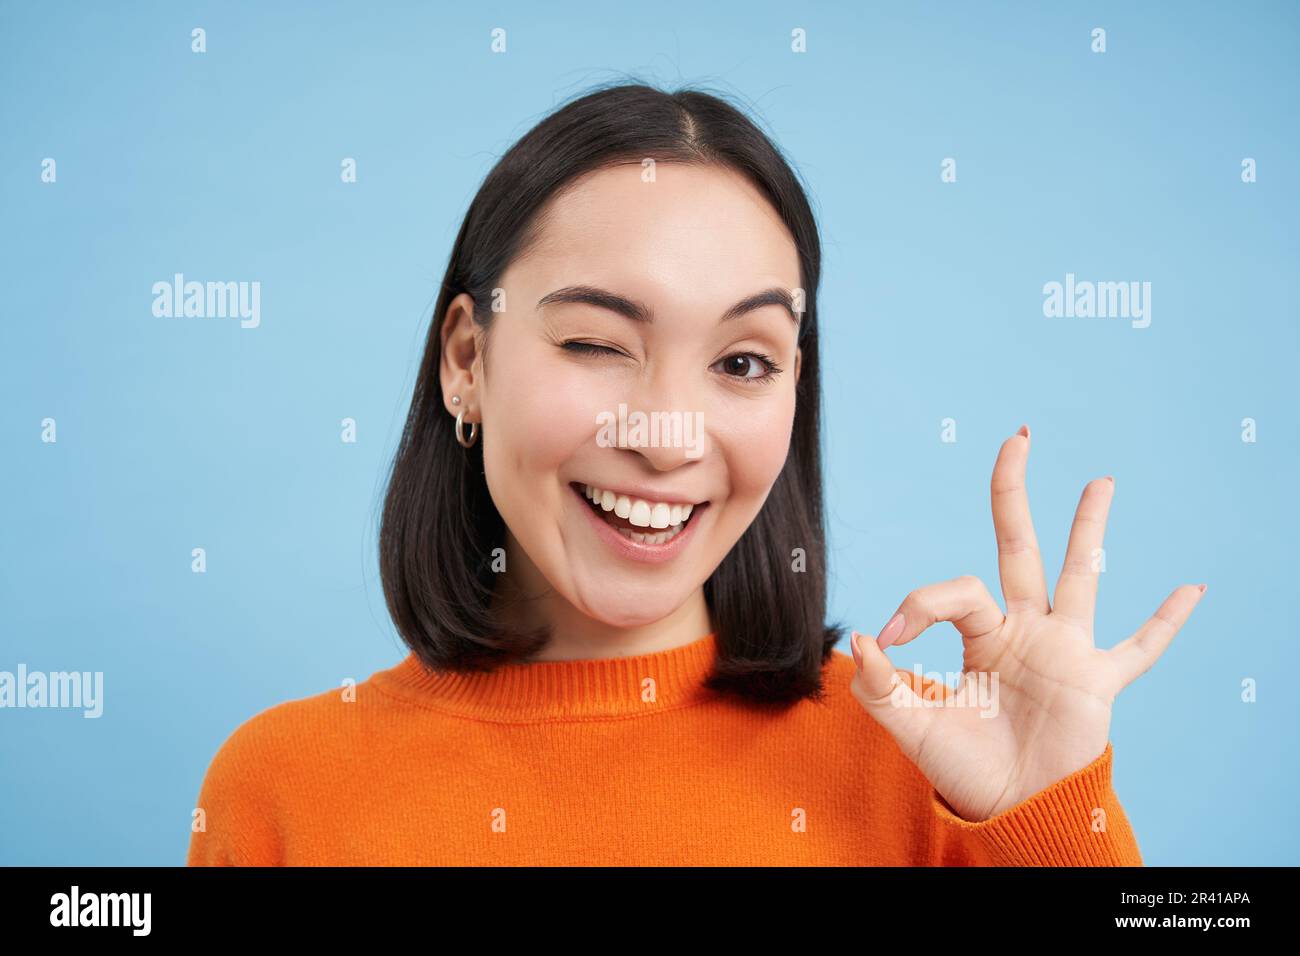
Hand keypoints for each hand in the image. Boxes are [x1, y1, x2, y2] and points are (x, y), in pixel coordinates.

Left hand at [849, 425, 1204, 821]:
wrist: (1013, 810)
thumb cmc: (965, 769)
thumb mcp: (914, 727)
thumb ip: (883, 686)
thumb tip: (864, 637)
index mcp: (980, 635)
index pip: (953, 591)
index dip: (919, 604)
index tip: (891, 639)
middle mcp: (1024, 629)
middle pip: (1019, 546)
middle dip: (1014, 494)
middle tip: (1017, 439)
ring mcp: (1066, 651)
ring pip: (1080, 576)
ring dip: (1090, 530)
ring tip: (1100, 479)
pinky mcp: (1098, 682)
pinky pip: (1139, 648)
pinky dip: (1166, 622)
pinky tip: (1193, 588)